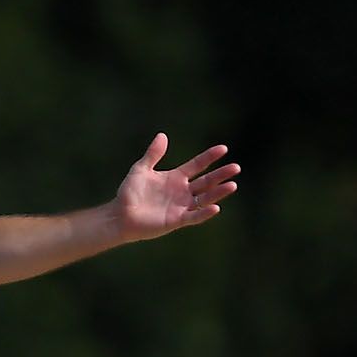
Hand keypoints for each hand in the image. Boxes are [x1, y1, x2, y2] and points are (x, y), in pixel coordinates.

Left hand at [115, 133, 239, 240]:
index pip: (197, 165)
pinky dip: (204, 213)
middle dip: (221, 175)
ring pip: (205, 198)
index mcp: (175, 177)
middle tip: (236, 168)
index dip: (209, 157)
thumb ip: (153, 154)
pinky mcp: (176, 220)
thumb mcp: (140, 169)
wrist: (120, 215)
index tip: (223, 149)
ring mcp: (180, 206)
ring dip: (218, 192)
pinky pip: (194, 216)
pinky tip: (215, 207)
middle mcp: (182, 191)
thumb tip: (162, 135)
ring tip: (233, 185)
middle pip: (206, 181)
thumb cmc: (129, 193)